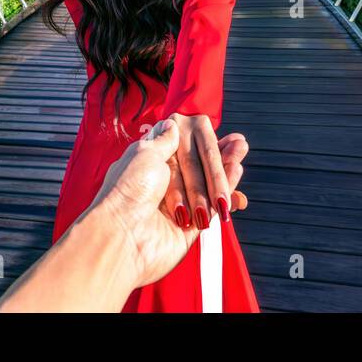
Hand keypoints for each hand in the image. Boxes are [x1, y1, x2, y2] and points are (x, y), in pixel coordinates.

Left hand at [0, 120, 250, 309]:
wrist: (118, 241)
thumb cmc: (120, 199)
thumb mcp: (141, 159)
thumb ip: (161, 142)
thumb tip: (172, 121)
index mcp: (146, 162)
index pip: (176, 142)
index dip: (196, 134)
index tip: (213, 124)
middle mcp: (162, 182)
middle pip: (197, 162)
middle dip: (217, 152)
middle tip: (237, 142)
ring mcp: (176, 205)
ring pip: (208, 183)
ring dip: (227, 171)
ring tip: (242, 156)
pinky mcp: (188, 228)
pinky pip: (212, 210)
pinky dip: (226, 199)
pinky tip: (237, 192)